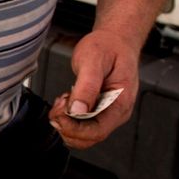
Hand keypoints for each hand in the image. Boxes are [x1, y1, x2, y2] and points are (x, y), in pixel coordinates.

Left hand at [48, 29, 139, 149]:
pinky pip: (81, 125)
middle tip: (58, 106)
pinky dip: (68, 118)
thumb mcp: (93, 60)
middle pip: (89, 138)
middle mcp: (117, 112)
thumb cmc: (108, 47)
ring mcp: (108, 113)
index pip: (97, 131)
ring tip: (63, 101)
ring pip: (83, 135)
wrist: (114, 40)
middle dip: (67, 127)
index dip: (74, 129)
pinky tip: (66, 102)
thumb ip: (86, 86)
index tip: (59, 115)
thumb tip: (78, 109)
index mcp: (120, 102)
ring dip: (66, 123)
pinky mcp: (99, 111)